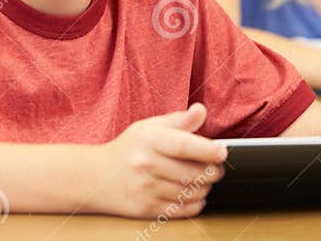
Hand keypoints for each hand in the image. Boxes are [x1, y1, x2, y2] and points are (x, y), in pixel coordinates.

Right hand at [102, 103, 226, 217]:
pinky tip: (194, 194)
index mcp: (150, 140)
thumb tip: (201, 110)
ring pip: (190, 193)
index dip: (208, 150)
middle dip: (213, 171)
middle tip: (216, 167)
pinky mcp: (146, 209)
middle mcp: (146, 165)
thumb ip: (180, 120)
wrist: (97, 177)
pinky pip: (182, 210)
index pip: (184, 146)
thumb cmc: (129, 148)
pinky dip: (195, 204)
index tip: (223, 152)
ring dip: (205, 188)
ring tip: (203, 179)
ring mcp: (145, 189)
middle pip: (192, 173)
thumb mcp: (150, 126)